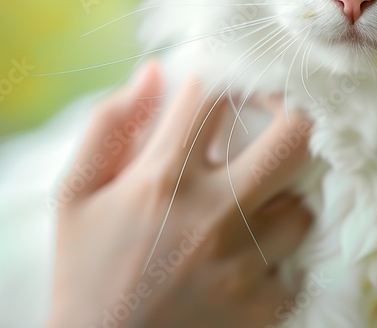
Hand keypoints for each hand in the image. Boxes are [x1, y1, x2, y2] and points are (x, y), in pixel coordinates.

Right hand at [44, 60, 313, 327]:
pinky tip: (245, 264)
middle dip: (294, 116)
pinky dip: (275, 263)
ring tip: (247, 215)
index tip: (226, 87)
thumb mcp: (75, 195)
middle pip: (295, 137)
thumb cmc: (84, 272)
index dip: (226, 78)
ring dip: (277, 205)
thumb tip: (154, 71)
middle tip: (280, 120)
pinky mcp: (264, 306)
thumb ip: (109, 126)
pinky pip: (295, 264)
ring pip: (301, 206)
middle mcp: (213, 214)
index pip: (218, 95)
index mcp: (162, 179)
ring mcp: (245, 262)